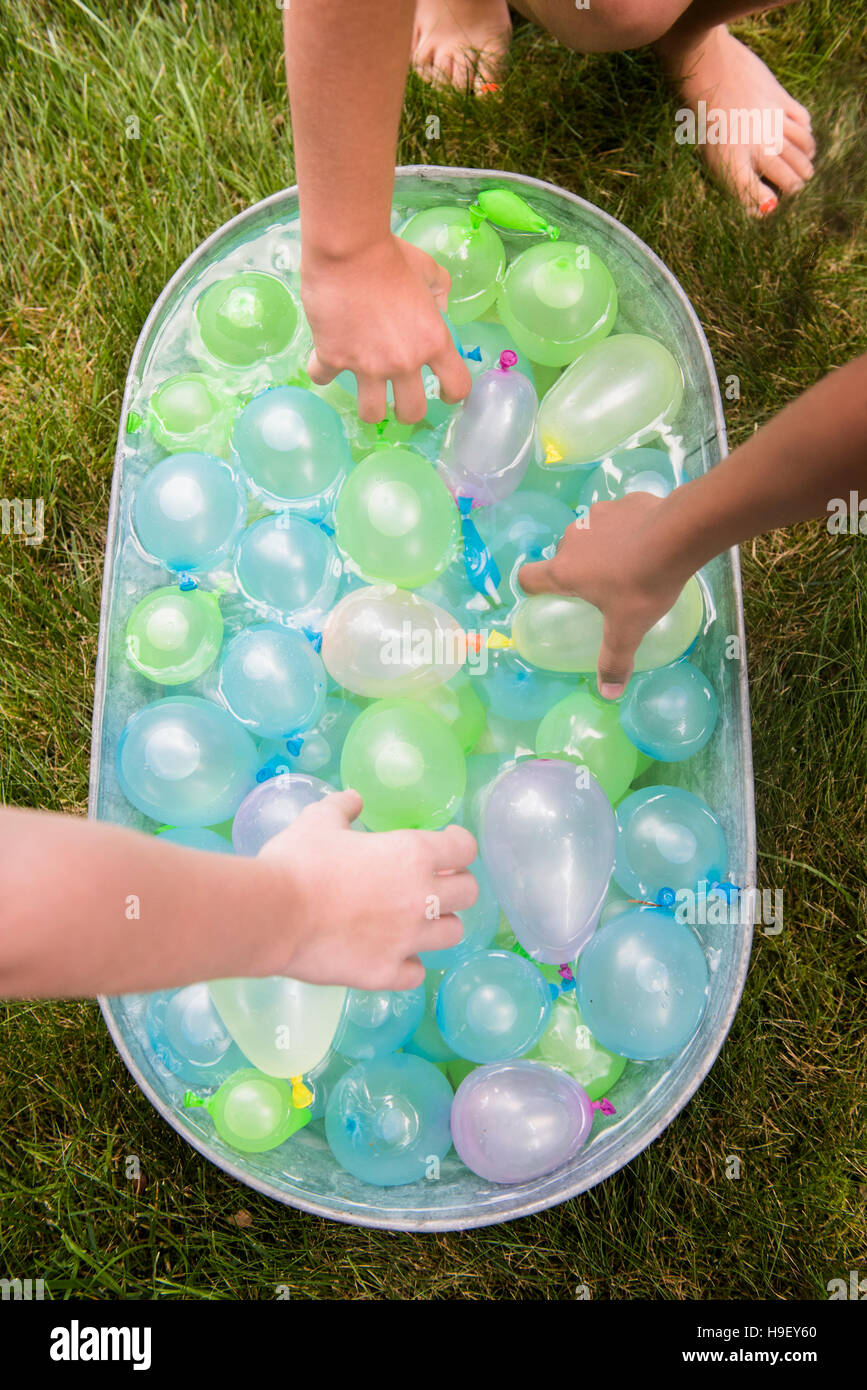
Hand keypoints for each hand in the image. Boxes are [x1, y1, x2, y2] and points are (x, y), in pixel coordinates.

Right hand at [259, 789, 478, 990]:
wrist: (273, 914)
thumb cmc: (299, 861)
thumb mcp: (318, 821)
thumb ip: (342, 807)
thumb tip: (353, 799)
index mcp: (413, 854)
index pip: (464, 848)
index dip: (457, 845)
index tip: (447, 845)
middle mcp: (422, 897)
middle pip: (469, 893)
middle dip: (455, 886)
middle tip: (434, 883)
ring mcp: (407, 939)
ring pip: (452, 934)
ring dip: (438, 925)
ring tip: (416, 920)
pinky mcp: (386, 973)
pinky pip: (417, 973)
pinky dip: (408, 964)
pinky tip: (392, 954)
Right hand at [300, 235, 472, 424]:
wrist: (348, 249)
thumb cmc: (389, 254)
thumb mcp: (428, 269)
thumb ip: (439, 291)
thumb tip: (438, 307)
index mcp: (433, 342)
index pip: (457, 387)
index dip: (451, 393)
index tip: (442, 391)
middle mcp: (404, 362)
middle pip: (412, 413)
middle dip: (406, 410)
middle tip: (399, 398)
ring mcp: (367, 365)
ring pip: (372, 414)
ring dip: (371, 406)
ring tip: (366, 391)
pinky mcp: (333, 358)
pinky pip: (324, 378)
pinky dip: (323, 370)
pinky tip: (325, 358)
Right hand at [518, 493, 687, 697]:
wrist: (680, 533)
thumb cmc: (644, 584)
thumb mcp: (628, 629)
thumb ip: (614, 660)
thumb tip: (607, 695)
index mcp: (564, 571)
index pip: (527, 577)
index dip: (534, 589)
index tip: (552, 597)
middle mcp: (571, 539)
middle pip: (563, 557)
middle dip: (579, 570)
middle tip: (606, 587)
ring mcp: (596, 515)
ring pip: (589, 534)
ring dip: (601, 546)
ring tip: (631, 561)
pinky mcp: (622, 501)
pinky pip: (616, 518)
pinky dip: (625, 528)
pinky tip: (648, 540)